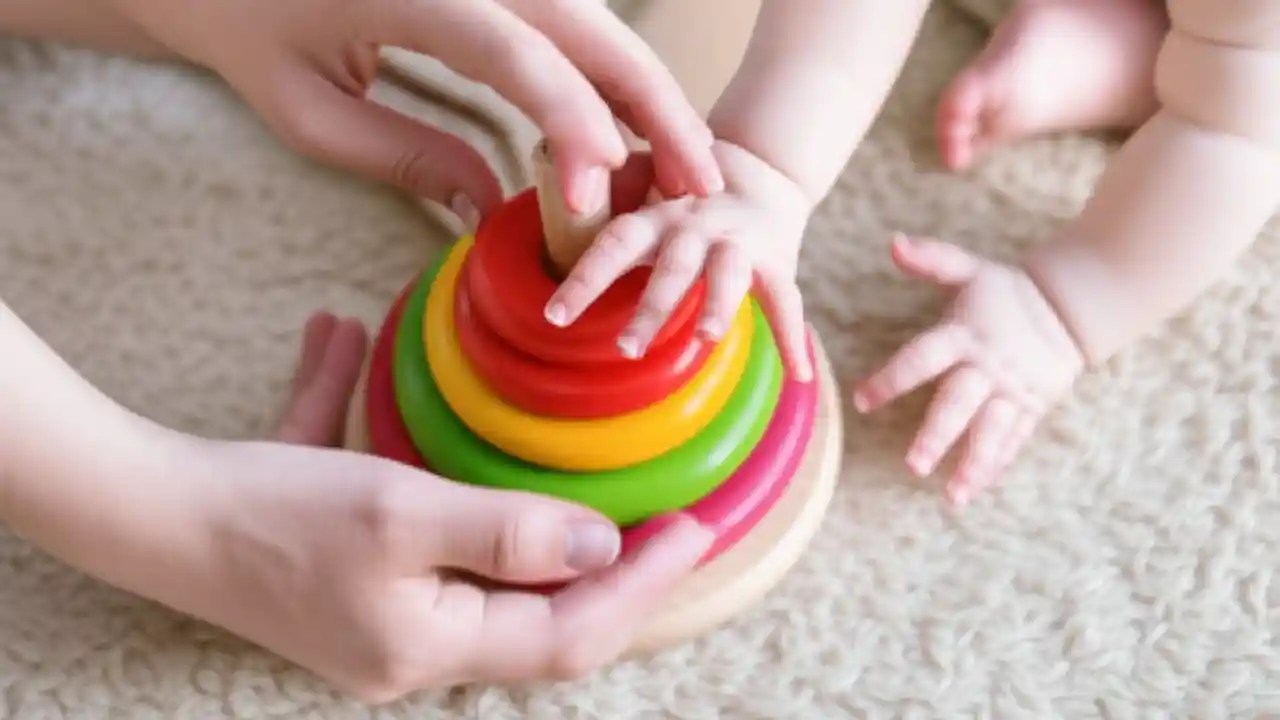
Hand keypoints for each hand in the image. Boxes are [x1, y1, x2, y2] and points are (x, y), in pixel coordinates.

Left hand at [107, 0, 722, 218]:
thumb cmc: (253, 31)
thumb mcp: (308, 111)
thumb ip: (406, 157)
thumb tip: (490, 208)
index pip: (517, 56)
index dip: (568, 129)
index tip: (591, 202)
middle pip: (591, 30)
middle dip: (656, 110)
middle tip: (702, 185)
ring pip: (598, 24)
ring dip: (651, 97)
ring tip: (688, 170)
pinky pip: (575, 25)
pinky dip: (617, 81)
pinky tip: (641, 133)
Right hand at [159, 314, 711, 699]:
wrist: (153, 515)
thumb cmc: (273, 512)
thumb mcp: (403, 514)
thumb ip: (508, 532)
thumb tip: (602, 544)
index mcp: (434, 645)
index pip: (571, 634)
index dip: (641, 587)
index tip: (695, 528)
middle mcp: (416, 647)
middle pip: (541, 619)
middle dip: (611, 576)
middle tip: (669, 524)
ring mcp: (383, 618)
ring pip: (494, 585)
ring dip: (548, 546)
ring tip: (608, 509)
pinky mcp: (355, 580)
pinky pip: (425, 542)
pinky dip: (450, 493)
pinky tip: (451, 426)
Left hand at [544, 140, 812, 380]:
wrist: (761, 172)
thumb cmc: (682, 200)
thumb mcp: (645, 201)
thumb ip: (608, 218)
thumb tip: (552, 227)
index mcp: (655, 217)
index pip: (614, 243)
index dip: (585, 278)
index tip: (555, 317)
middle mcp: (695, 227)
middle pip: (673, 266)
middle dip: (652, 306)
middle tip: (626, 348)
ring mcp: (738, 243)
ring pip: (727, 274)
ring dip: (717, 306)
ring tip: (706, 340)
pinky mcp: (776, 261)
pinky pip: (786, 298)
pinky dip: (792, 336)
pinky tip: (798, 374)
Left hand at [852, 235, 1084, 504]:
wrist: (1071, 305)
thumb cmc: (1008, 291)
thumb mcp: (970, 269)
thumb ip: (931, 259)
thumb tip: (893, 243)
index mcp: (963, 335)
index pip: (921, 358)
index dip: (890, 379)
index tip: (861, 400)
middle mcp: (986, 367)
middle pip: (958, 403)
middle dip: (936, 435)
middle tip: (913, 465)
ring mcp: (1012, 391)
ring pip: (991, 431)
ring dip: (972, 463)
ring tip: (953, 495)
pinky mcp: (1032, 407)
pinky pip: (1013, 440)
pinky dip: (995, 465)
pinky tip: (975, 489)